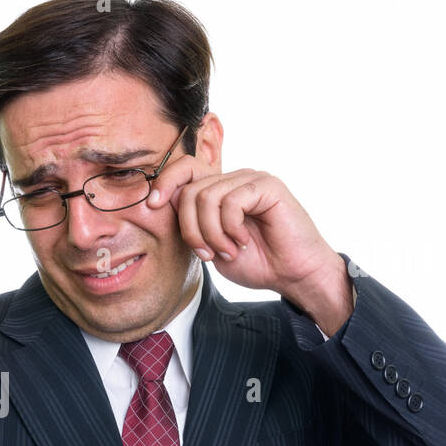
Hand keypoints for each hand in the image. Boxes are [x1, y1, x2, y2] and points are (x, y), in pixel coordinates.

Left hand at [146, 159, 343, 298]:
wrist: (293, 275)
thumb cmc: (257, 263)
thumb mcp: (212, 246)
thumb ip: (192, 225)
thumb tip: (163, 202)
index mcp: (220, 191)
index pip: (184, 170)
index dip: (165, 183)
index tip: (152, 205)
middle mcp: (235, 179)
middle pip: (190, 190)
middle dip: (191, 229)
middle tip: (207, 254)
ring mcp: (251, 179)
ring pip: (206, 197)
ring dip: (211, 233)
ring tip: (228, 251)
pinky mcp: (267, 186)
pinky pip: (231, 201)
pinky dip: (230, 228)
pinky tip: (243, 242)